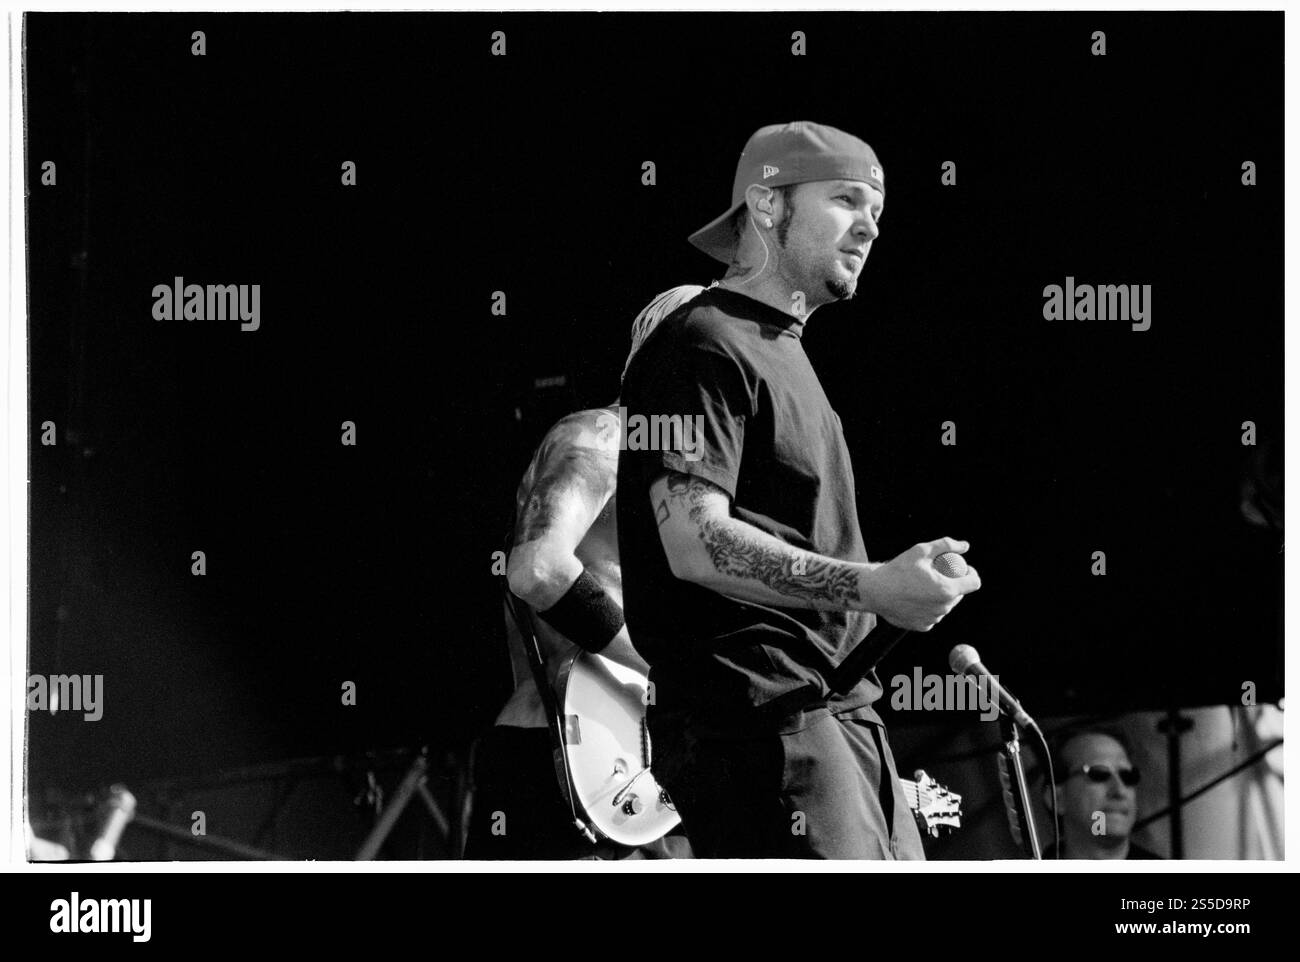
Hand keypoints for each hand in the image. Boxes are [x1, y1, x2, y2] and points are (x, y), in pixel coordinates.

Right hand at [861, 538, 981, 630]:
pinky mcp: (923, 626)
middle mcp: (943, 607)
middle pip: (960, 594)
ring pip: (945, 605)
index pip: (974, 583)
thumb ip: (946, 545)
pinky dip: (929, 606)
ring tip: (926, 585)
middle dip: (955, 584)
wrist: (875, 591)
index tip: (962, 568)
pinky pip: (932, 614)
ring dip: (941, 596)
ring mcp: (933, 619)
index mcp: (946, 590)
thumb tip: (965, 546)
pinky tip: (916, 598)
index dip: (971, 573)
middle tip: (940, 574)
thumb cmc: (898, 569)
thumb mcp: (921, 550)